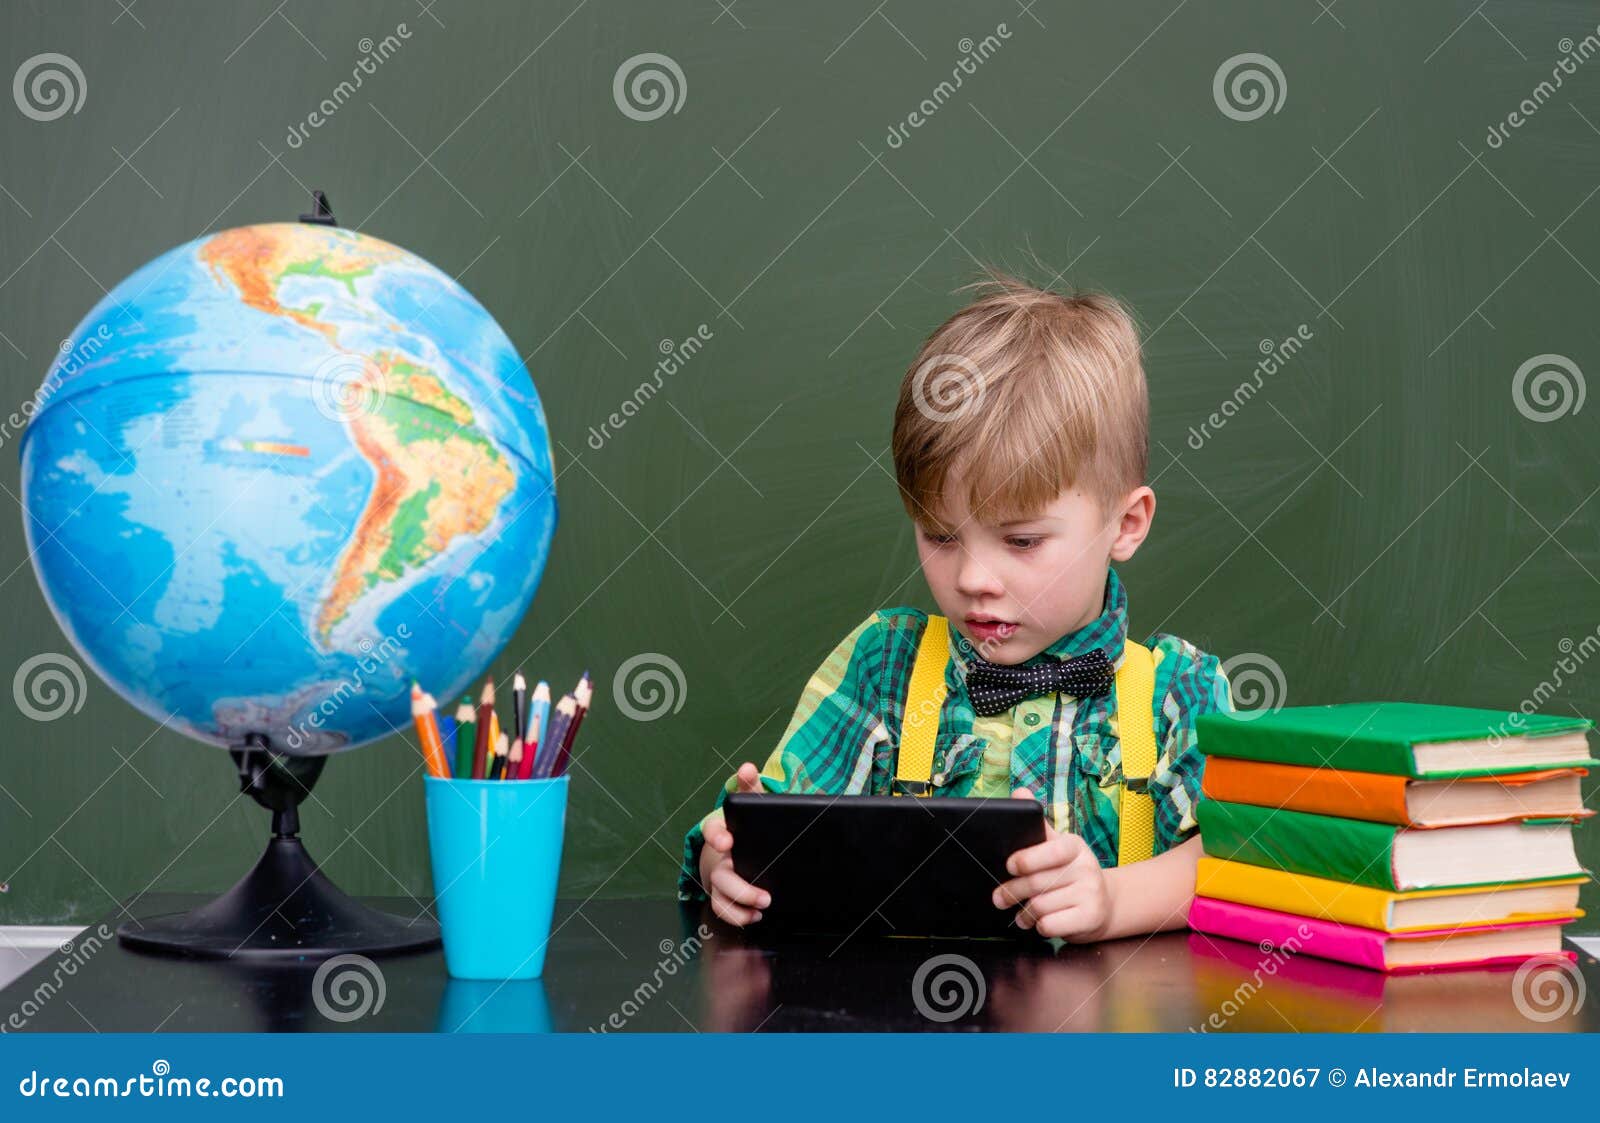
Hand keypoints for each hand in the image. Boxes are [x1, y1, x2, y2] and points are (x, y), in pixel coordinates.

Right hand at [698, 762, 770, 926]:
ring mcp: (720, 880)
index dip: (716, 836)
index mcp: (723, 832)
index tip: (727, 840)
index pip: (712, 830)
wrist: (739, 848)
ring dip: (741, 906)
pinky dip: (739, 916)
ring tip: (765, 905)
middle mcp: (719, 859)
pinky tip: (757, 914)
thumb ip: (750, 786)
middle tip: (764, 894)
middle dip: (739, 887)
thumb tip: (747, 766)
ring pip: (720, 898)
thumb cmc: (746, 826)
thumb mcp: (750, 803)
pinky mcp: (724, 897)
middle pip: (720, 875)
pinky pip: (724, 911)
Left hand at [991, 789, 1111, 940]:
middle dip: (1011, 892)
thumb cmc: (1072, 873)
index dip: (1026, 860)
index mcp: (1074, 846)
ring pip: (1041, 906)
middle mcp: (1086, 867)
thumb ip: (1038, 825)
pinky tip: (1041, 922)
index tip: (1009, 866)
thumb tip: (1020, 791)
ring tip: (1023, 913)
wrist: (1105, 904)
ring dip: (1025, 913)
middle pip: (1036, 882)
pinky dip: (1040, 927)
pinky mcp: (1091, 918)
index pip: (1050, 850)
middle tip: (999, 898)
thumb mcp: (1059, 846)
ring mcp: (1091, 893)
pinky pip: (1051, 925)